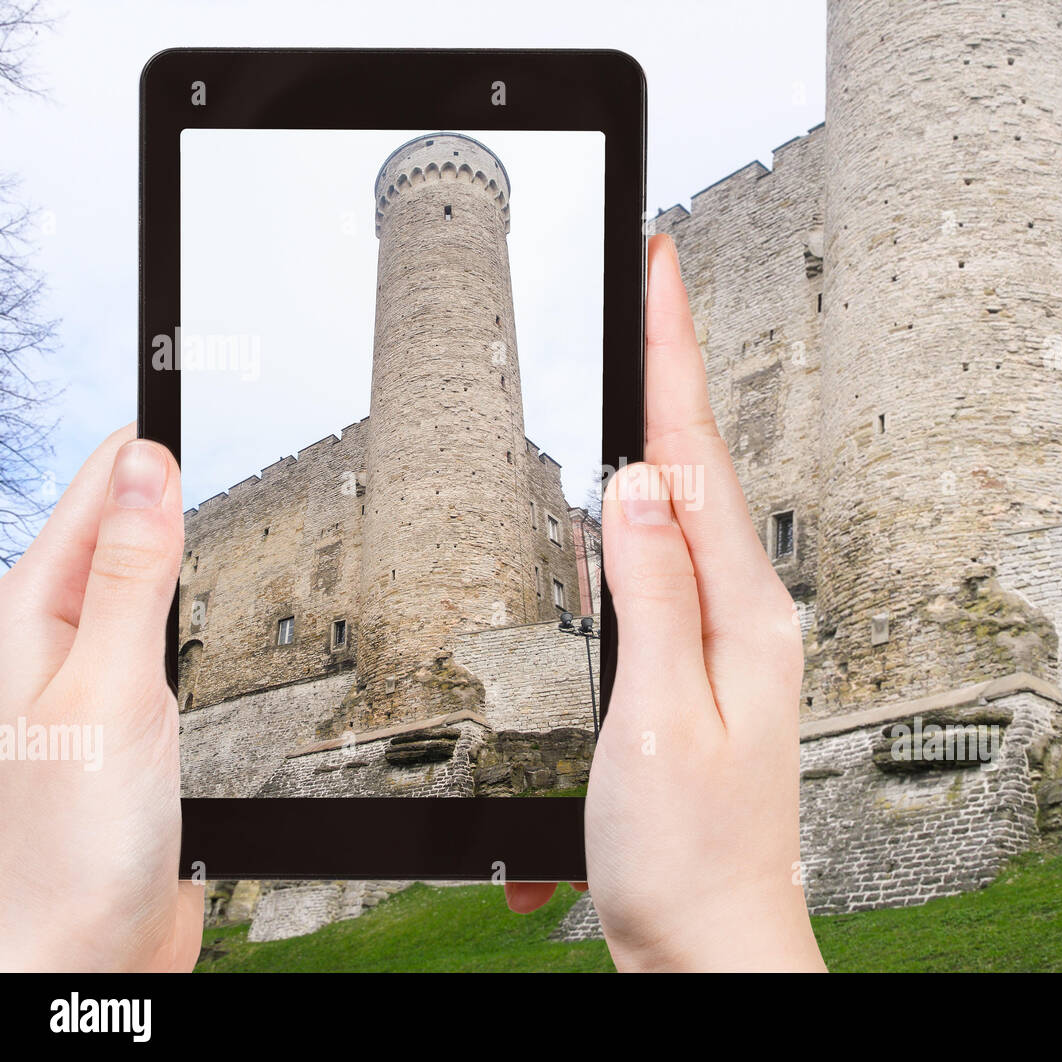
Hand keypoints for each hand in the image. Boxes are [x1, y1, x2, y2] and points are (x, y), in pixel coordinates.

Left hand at [0, 426, 202, 970]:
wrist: (86, 951)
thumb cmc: (69, 841)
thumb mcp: (108, 688)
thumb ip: (134, 577)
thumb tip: (150, 466)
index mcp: (34, 616)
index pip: (96, 492)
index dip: (143, 436)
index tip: (179, 371)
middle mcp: (59, 638)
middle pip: (117, 523)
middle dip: (159, 471)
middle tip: (200, 407)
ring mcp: (97, 675)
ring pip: (144, 574)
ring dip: (176, 531)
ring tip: (202, 479)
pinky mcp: (133, 713)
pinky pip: (166, 632)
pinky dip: (192, 597)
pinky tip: (204, 590)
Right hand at [506, 235, 824, 971]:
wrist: (709, 940)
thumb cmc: (689, 850)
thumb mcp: (657, 713)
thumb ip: (651, 592)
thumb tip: (635, 484)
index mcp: (742, 613)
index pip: (696, 457)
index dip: (674, 357)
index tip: (662, 271)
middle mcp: (744, 616)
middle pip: (696, 469)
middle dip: (670, 372)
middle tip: (651, 289)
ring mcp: (723, 642)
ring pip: (679, 516)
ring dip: (655, 437)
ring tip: (643, 363)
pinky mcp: (696, 670)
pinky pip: (665, 571)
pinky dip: (638, 522)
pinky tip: (628, 502)